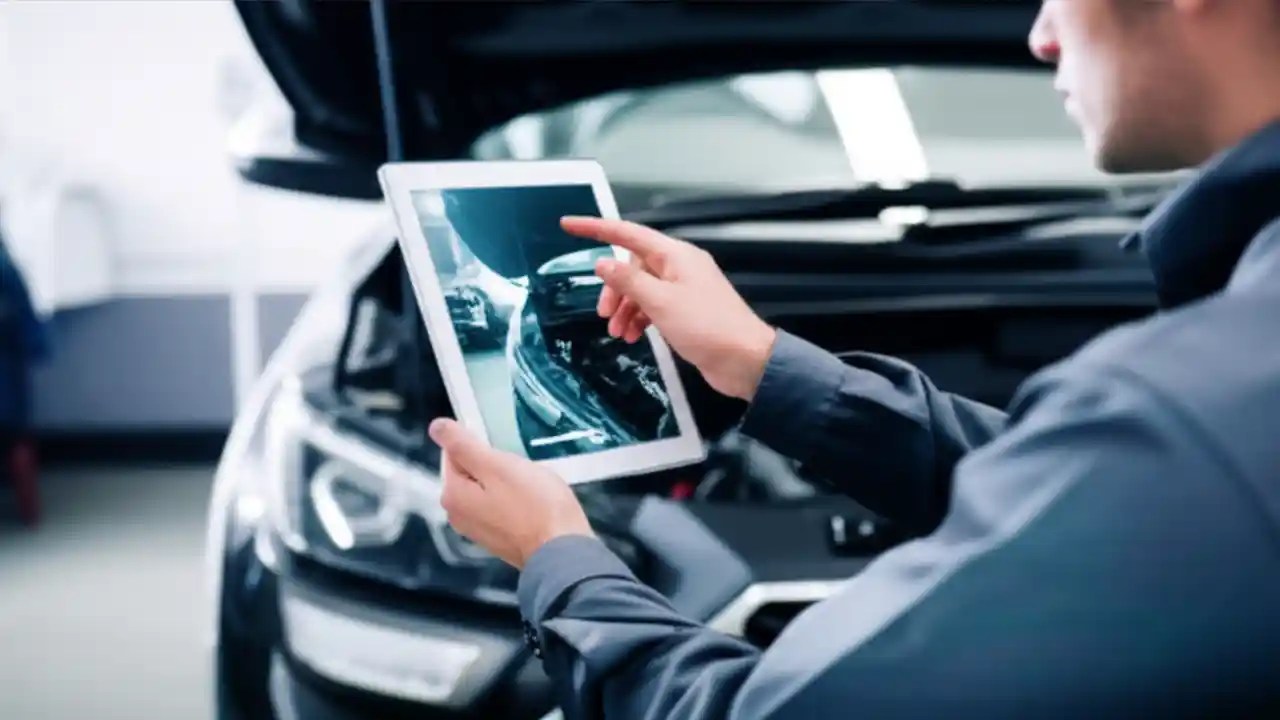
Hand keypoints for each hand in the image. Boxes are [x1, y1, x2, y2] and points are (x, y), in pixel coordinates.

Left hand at [428, 418, 592, 568]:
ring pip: (488, 489)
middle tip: (521, 469)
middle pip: (470, 472)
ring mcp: (478, 530)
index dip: (480, 445)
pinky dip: (515, 499)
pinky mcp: (499, 538)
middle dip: (495, 464)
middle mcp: (458, 515)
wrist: (563, 550)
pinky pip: (501, 506)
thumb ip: (464, 445)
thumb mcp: (497, 466)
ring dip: (507, 481)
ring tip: (531, 484)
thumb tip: (436, 427)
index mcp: (452, 495)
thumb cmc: (534, 505)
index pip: (454, 452)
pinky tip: (534, 502)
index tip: (505, 453)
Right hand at [561, 216, 776, 400]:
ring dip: (625, 308)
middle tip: (604, 313)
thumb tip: (603, 263)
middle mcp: (679, 267)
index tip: (569, 225)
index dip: (596, 228)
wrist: (745, 360)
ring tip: (618, 332)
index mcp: (675, 255)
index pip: (628, 233)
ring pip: (641, 289)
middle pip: (633, 266)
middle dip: (614, 288)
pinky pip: (653, 306)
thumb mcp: (660, 302)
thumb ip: (628, 281)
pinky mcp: (686, 311)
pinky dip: (639, 318)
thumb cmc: (708, 327)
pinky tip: (633, 336)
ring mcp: (683, 289)